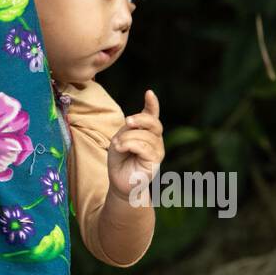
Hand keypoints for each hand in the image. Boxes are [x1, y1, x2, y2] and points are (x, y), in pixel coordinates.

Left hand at [107, 88, 164, 202]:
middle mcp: (155, 140)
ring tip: (118, 145)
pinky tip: (121, 148)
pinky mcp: (155, 162)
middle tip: (127, 121)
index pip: (152, 115)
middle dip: (140, 119)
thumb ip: (129, 129)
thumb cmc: (119, 160)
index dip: (152, 104)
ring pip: (145, 136)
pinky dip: (130, 145)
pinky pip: (145, 148)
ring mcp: (157, 151)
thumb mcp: (120, 139)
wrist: (119, 181)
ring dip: (128, 137)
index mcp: (147, 132)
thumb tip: (133, 122)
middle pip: (154, 123)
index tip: (149, 92)